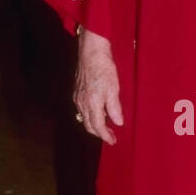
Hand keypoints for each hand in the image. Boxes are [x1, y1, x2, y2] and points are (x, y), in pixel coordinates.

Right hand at [73, 29, 122, 143]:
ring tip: (106, 126)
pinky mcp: (77, 92)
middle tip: (111, 136)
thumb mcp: (114, 89)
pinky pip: (82, 110)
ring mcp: (78, 98)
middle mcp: (82, 103)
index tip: (113, 141)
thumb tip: (118, 123)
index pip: (98, 127)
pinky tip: (98, 112)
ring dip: (94, 125)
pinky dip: (90, 115)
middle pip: (89, 125)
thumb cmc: (104, 68)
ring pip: (84, 118)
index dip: (106, 136)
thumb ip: (115, 108)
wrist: (91, 53)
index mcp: (92, 104)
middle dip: (99, 133)